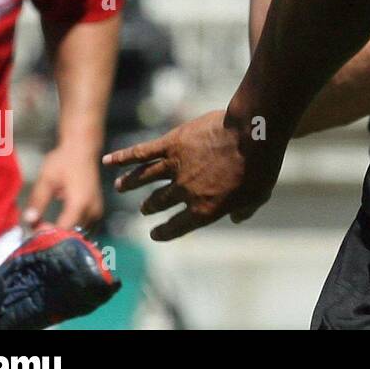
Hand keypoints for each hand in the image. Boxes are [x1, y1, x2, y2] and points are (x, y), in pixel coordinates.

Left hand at [24, 142, 104, 229]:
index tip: (35, 228)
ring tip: (45, 226)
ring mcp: (97, 211)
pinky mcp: (97, 210)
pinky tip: (57, 223)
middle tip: (37, 228)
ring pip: (79, 234)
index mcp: (80, 203)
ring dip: (63, 234)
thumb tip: (28, 221)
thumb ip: (37, 202)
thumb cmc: (63, 161)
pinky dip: (71, 230)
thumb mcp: (46, 180)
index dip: (48, 234)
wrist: (82, 149)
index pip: (64, 230)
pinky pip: (84, 228)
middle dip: (54, 236)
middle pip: (73, 235)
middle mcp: (92, 210)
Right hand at [104, 108, 282, 240]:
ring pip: (145, 178)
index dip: (164, 232)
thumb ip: (245, 211)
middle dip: (150, 205)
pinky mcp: (172, 143)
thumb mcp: (258, 196)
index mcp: (203, 209)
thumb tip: (236, 219)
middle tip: (145, 207)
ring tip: (120, 186)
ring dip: (131, 183)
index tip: (154, 234)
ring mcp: (175, 166)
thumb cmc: (260, 166)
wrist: (253, 135)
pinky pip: (142, 153)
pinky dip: (124, 156)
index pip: (177, 227)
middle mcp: (184, 191)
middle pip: (159, 201)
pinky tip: (109, 160)